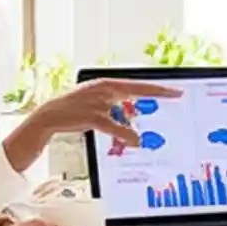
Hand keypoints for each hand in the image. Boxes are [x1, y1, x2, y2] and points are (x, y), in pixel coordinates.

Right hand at [5, 79, 182, 170]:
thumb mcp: (99, 108)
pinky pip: (113, 125)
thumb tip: (134, 123)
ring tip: (143, 137)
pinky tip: (135, 141)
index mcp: (107, 84)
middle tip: (178, 94)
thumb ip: (117, 111)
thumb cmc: (76, 112)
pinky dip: (125, 134)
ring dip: (134, 124)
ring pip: (126, 111)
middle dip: (158, 92)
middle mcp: (104, 88)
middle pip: (138, 89)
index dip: (158, 87)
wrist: (48, 116)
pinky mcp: (91, 115)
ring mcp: (97, 101)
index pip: (138, 84)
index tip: (176, 90)